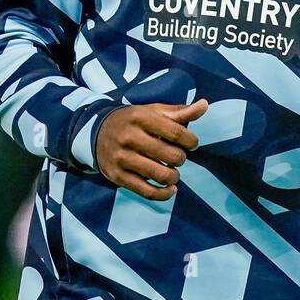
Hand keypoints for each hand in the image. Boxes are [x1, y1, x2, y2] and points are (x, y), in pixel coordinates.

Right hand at [94, 100, 208, 199]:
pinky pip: (146, 191)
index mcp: (140, 117)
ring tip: (173, 173)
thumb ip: (179, 112)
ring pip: (160, 175)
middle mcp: (129, 137)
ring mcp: (122, 158)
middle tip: (178, 157)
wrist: (94, 132)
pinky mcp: (117, 176)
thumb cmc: (132, 121)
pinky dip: (163, 194)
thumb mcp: (153, 111)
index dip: (191, 141)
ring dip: (174, 177)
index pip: (176, 132)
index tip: (192, 144)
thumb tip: (205, 105)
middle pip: (170, 155)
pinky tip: (170, 189)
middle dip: (181, 159)